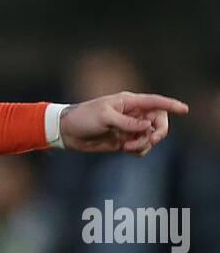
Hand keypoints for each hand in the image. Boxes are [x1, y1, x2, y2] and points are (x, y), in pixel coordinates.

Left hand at [60, 92, 188, 155]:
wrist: (68, 132)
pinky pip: (141, 147)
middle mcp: (133, 114)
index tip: (184, 110)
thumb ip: (127, 122)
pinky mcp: (124, 141)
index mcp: (129, 102)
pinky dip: (139, 150)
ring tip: (127, 147)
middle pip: (158, 121)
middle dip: (159, 132)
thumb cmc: (84, 118)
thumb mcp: (105, 117)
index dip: (171, 105)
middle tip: (151, 139)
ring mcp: (129, 128)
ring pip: (150, 136)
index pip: (155, 102)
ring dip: (145, 143)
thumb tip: (147, 126)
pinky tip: (126, 150)